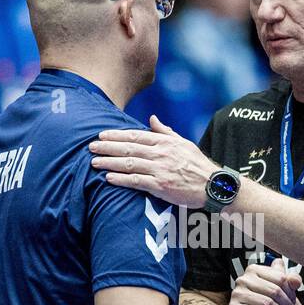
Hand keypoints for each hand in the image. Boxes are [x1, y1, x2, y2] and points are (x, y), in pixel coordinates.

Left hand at [89, 115, 219, 206]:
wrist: (213, 185)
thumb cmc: (197, 164)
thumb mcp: (184, 143)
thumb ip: (165, 131)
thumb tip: (152, 118)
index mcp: (165, 142)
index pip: (136, 136)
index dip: (116, 135)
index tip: (102, 134)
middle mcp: (161, 153)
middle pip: (128, 148)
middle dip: (107, 147)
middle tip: (91, 147)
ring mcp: (160, 170)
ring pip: (129, 163)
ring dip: (109, 162)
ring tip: (94, 162)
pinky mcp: (160, 186)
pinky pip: (136, 181)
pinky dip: (121, 179)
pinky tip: (108, 177)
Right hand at [228, 263, 303, 304]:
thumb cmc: (260, 304)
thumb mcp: (276, 290)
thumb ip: (288, 282)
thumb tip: (296, 280)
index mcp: (254, 270)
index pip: (280, 277)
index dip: (291, 291)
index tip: (294, 301)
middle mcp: (243, 279)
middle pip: (274, 290)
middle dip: (287, 304)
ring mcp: (237, 293)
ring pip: (267, 302)